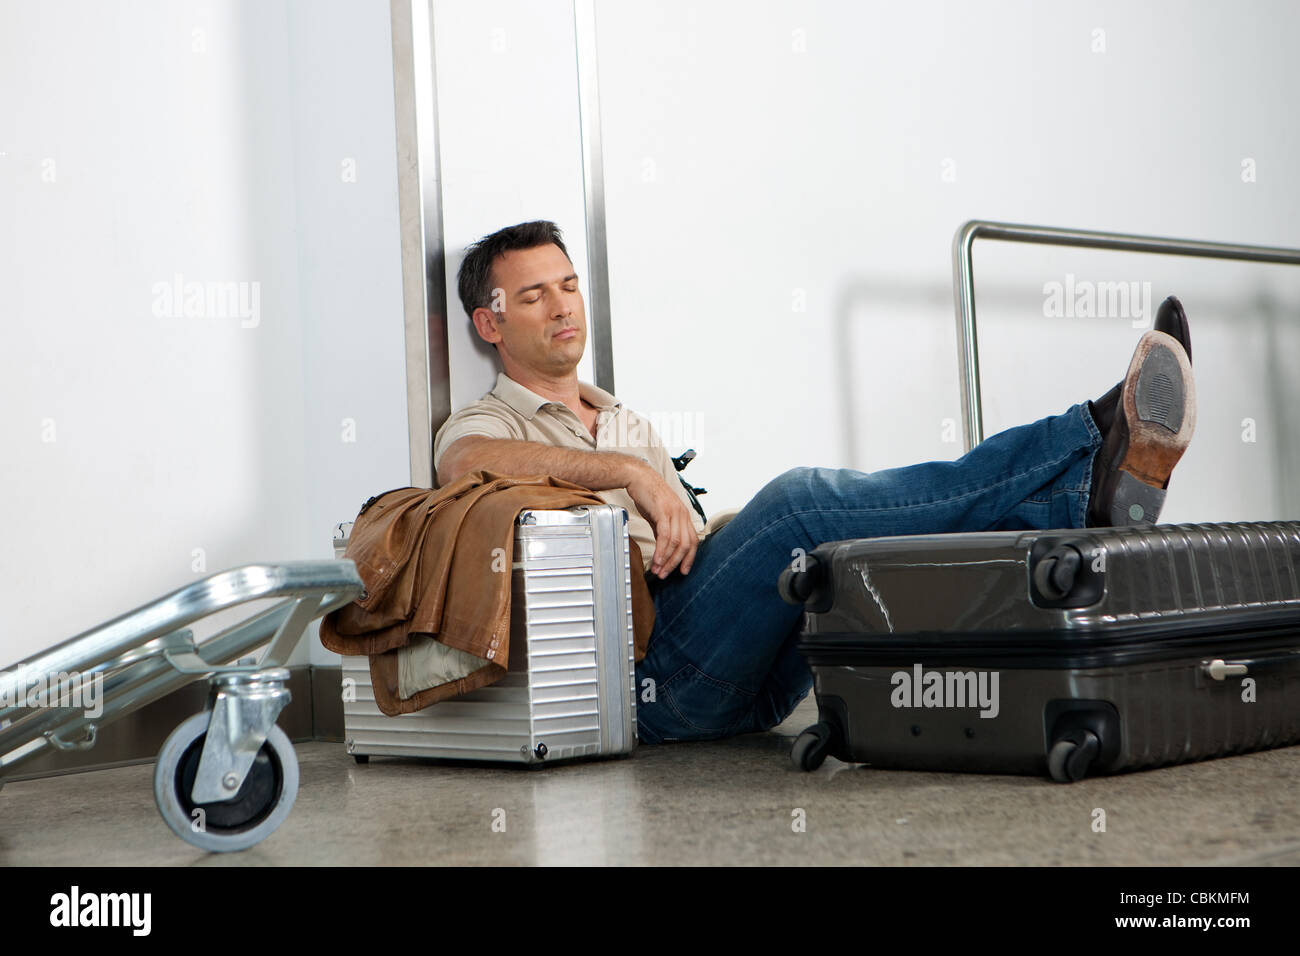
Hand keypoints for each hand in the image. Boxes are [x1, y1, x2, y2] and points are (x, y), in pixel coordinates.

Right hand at [625, 462, 699, 578]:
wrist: (638, 477)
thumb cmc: (647, 494)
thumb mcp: (658, 515)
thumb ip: (663, 530)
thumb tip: (663, 547)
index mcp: (683, 515)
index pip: (693, 541)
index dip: (690, 558)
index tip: (683, 571)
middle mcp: (682, 514)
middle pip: (687, 544)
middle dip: (677, 563)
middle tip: (666, 574)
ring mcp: (674, 512)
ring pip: (677, 542)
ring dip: (667, 559)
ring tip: (659, 570)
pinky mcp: (663, 511)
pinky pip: (665, 535)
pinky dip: (662, 550)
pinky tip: (657, 559)